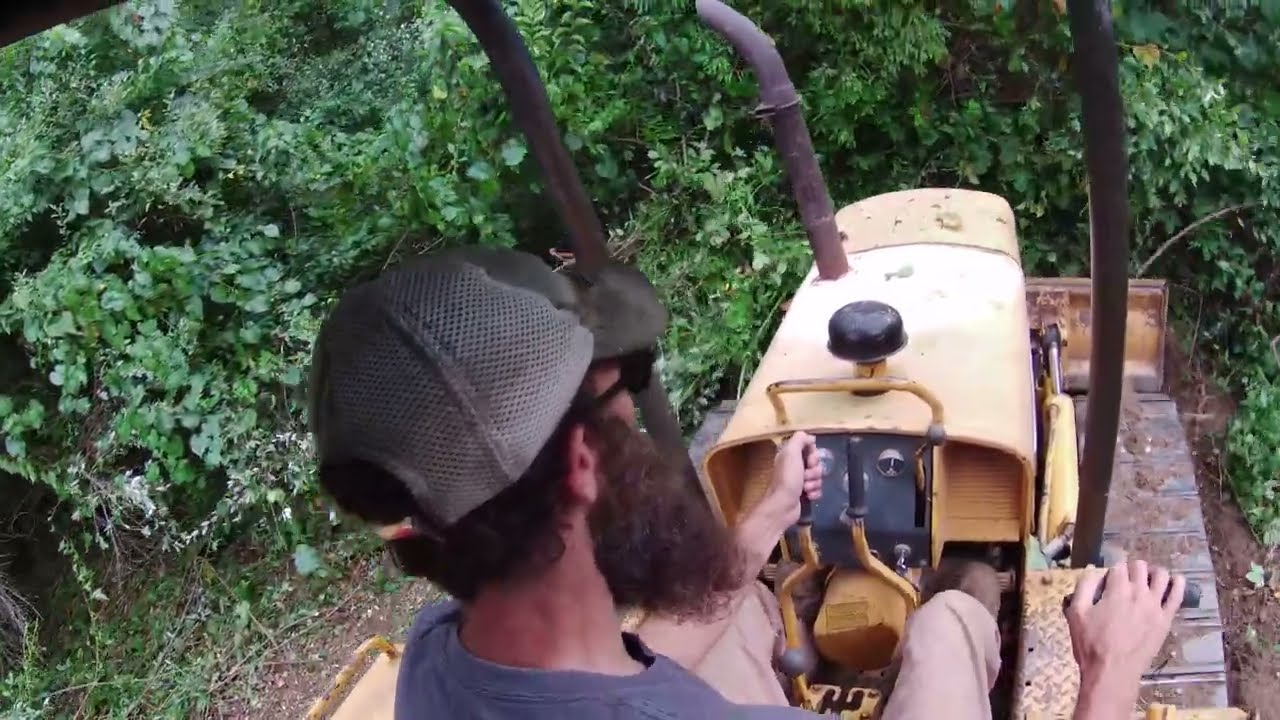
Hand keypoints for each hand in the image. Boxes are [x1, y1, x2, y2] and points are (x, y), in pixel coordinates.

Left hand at [756, 432, 823, 530]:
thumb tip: (810, 437)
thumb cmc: (787, 478)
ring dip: (814, 482)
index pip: (809, 448)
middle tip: (806, 475)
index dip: (813, 454)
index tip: (810, 459)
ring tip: (805, 488)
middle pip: (815, 463)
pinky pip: (818, 489)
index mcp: (789, 455)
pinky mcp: (804, 494)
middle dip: (815, 470)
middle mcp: (793, 466)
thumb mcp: (791, 452)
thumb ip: (800, 439)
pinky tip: (808, 496)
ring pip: (818, 476)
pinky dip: (815, 492)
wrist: (783, 505)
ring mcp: (799, 481)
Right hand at [1066, 559, 1184, 719]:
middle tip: (1123, 581)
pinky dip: (1177, 583)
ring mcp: (1156, 605)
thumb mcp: (1076, 613)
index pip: (1117, 566)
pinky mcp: (1166, 619)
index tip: (1106, 582)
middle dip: (1130, 569)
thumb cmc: (1091, 644)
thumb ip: (1084, 587)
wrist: (1113, 672)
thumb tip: (1094, 572)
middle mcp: (1139, 592)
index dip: (1110, 571)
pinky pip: (1177, 594)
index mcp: (1116, 590)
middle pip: (1139, 566)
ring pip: (1162, 575)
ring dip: (1152, 573)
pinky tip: (1173, 582)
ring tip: (1146, 580)